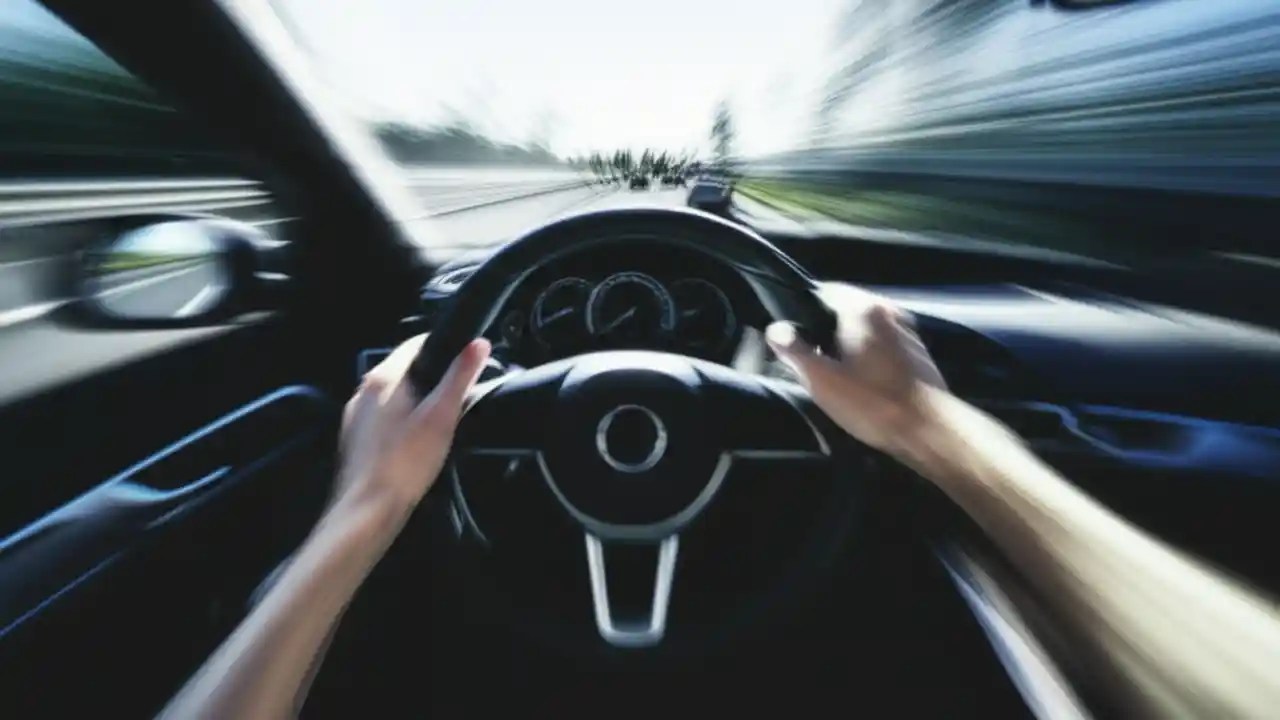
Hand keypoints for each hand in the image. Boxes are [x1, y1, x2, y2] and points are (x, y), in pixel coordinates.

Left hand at [334, 335, 490, 518]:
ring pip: (394, 397)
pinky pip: (384, 420)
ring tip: (439, 425)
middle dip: (432, 380)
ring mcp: (356, 417)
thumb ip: (460, 377)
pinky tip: (415, 446)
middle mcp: (364, 392)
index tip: (465, 362)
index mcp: (384, 378)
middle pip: (405, 371)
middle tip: (456, 399)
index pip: (416, 344)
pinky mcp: (356, 440)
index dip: (446, 349)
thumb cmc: (405, 464)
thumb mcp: (442, 416)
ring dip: (417, 403)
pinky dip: (402, 424)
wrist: (368, 510)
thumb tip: (479, 344)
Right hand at [765, 283, 945, 458]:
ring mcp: (907, 330)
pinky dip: (869, 355)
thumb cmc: (872, 403)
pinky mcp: (917, 352)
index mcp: (863, 309)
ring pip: (865, 327)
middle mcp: (888, 310)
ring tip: (837, 374)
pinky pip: (883, 343)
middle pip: (845, 310)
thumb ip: (794, 351)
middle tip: (813, 361)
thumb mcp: (822, 380)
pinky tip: (864, 382)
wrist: (928, 430)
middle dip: (826, 331)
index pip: (824, 291)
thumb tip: (775, 330)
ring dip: (849, 343)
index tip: (794, 338)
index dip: (804, 312)